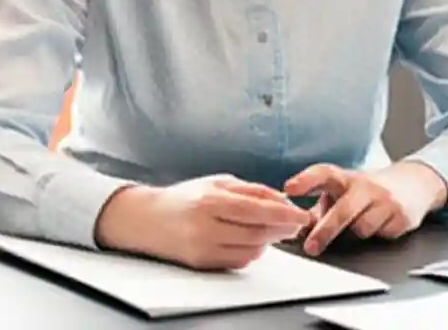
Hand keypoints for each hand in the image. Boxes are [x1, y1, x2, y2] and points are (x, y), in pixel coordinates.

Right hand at [93, 174, 311, 269]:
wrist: (146, 219)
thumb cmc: (184, 197)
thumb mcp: (218, 182)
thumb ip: (252, 190)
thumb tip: (283, 201)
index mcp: (210, 201)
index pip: (257, 211)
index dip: (284, 214)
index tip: (302, 215)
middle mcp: (206, 227)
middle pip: (258, 233)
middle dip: (282, 229)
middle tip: (295, 223)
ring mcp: (203, 249)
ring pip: (252, 250)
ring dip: (269, 240)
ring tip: (274, 229)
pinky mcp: (202, 264)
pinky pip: (239, 261)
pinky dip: (252, 251)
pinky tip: (253, 239)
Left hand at [283, 161, 447, 255]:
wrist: (414, 183)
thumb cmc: (368, 191)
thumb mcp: (343, 190)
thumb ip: (320, 207)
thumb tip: (295, 226)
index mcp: (345, 178)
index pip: (323, 173)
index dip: (306, 180)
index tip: (290, 189)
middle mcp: (365, 186)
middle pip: (343, 211)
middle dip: (325, 230)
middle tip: (311, 247)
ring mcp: (385, 200)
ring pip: (362, 229)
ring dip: (357, 232)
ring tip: (363, 220)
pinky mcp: (401, 215)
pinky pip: (381, 235)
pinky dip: (378, 233)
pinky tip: (383, 222)